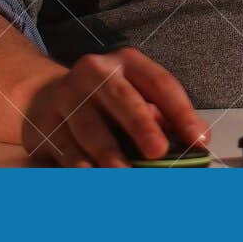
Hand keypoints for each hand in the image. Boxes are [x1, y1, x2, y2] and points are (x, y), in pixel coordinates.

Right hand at [19, 47, 208, 167]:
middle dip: (141, 125)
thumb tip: (199, 144)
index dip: (182, 113)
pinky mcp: (43, 123)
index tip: (199, 141)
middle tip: (158, 151)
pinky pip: (64, 149)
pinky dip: (80, 167)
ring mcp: (66, 96)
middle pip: (121, 97)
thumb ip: (167, 118)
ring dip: (109, 154)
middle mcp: (95, 72)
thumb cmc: (105, 102)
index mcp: (128, 63)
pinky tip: (92, 178)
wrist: (43, 97)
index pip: (161, 84)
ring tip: (124, 175)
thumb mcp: (138, 98)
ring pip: (89, 128)